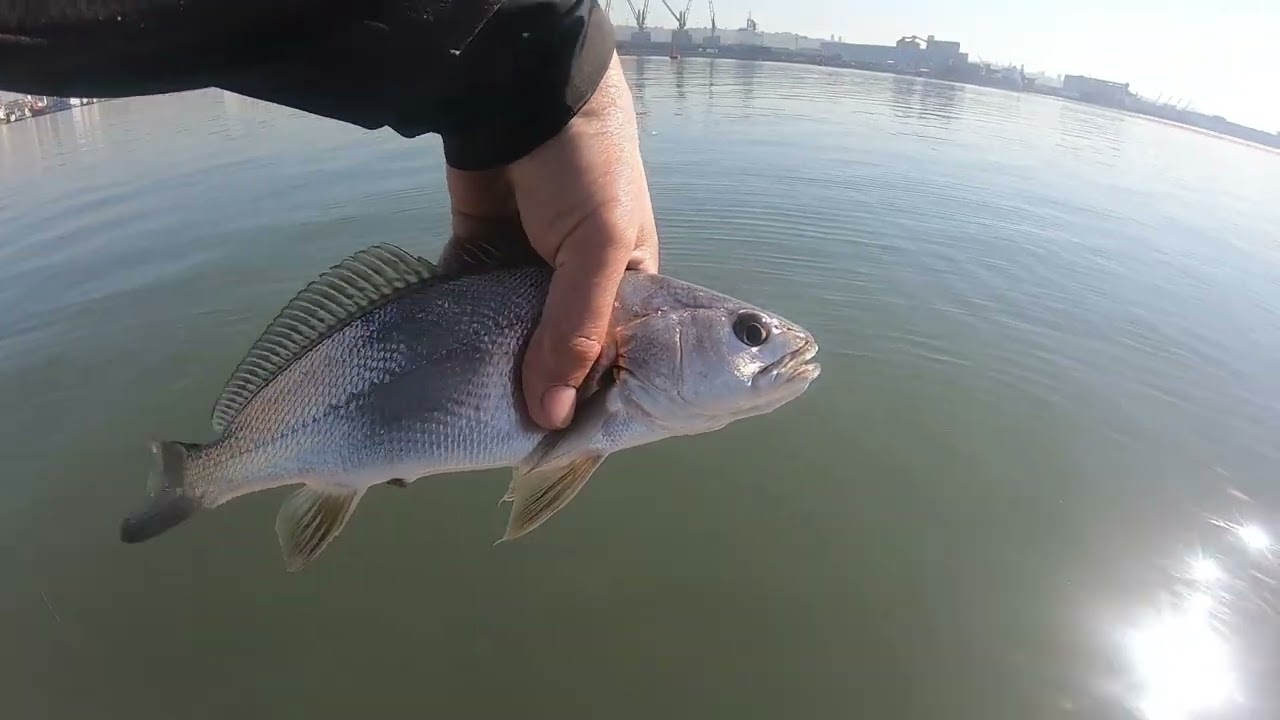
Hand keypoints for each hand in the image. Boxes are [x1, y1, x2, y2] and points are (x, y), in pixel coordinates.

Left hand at [445, 53, 658, 430]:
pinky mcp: (477, 253)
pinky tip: (428, 373)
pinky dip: (447, 331)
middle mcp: (576, 290)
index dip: (586, 408)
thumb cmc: (586, 170)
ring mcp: (524, 273)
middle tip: (492, 443)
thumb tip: (549, 419)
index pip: (612, 367)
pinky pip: (463, 305)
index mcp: (626, 292)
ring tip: (454, 421)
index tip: (550, 450)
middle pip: (553, 359)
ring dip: (485, 369)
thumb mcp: (599, 250)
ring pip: (505, 338)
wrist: (523, 89)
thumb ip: (575, 332)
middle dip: (528, 396)